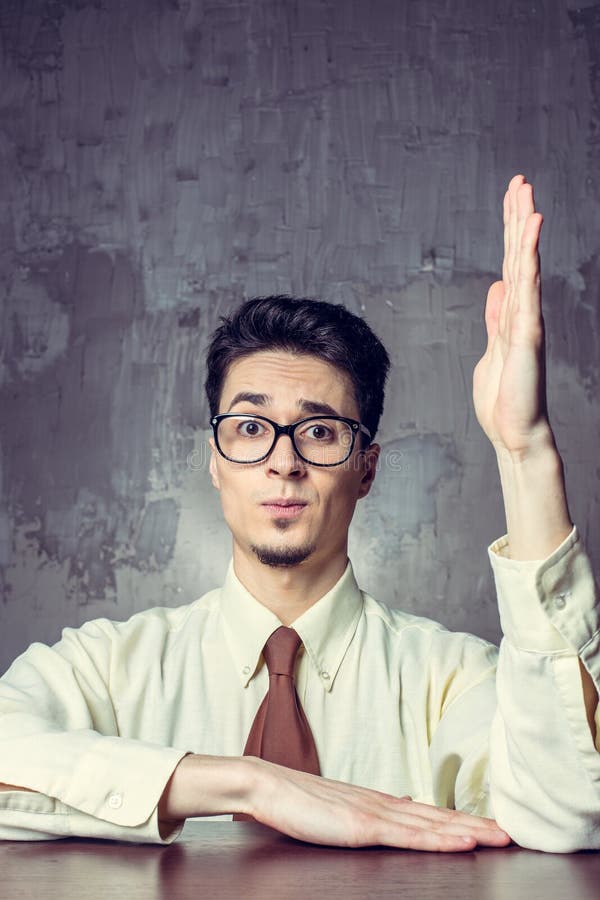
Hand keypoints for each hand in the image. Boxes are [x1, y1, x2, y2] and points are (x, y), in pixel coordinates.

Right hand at [248, 758, 510, 850]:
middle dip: (477, 826)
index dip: (460, 820)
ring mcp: (374, 813)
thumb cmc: (295, 800)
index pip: (427, 814)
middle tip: (512, 833)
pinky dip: (439, 839)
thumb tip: (400, 806)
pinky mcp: (362, 825)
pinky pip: (408, 835)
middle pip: (438, 818)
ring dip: (469, 831)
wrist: (266, 785)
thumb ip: (370, 809)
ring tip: (499, 837)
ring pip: (431, 825)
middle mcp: (382, 803)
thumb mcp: (339, 807)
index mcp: (377, 802)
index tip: (488, 826)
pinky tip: (462, 842)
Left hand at [473, 174, 552, 459]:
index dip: (510, 232)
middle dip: (518, 217)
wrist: (514, 434)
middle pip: (517, 256)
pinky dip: (528, 258)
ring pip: (525, 265)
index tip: (512, 198)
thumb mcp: (492, 349)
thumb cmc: (504, 400)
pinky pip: (528, 289)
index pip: (509, 264)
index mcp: (510, 315)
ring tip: (526, 192)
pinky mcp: (528, 334)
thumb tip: (496, 289)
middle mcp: (522, 312)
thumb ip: (496, 318)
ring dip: (524, 227)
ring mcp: (527, 322)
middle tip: (519, 181)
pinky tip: (532, 229)